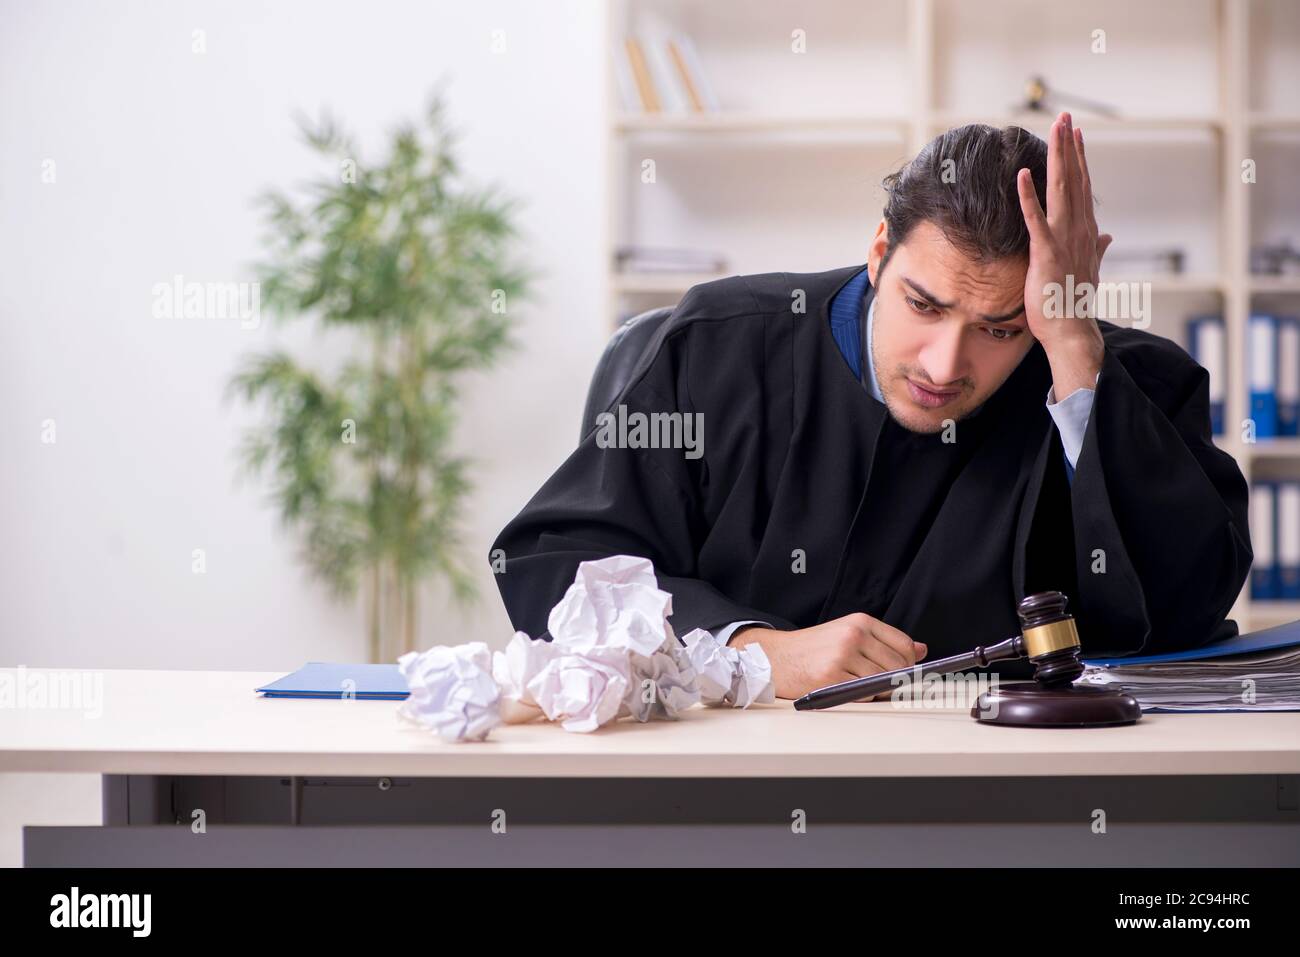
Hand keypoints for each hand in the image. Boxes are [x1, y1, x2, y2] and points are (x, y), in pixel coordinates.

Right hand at [731, 614, 927, 700]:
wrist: (775, 658)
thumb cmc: (812, 649)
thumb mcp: (847, 633)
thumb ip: (884, 641)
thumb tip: (921, 650)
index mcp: (860, 622)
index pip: (905, 645)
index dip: (909, 664)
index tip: (904, 672)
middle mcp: (853, 635)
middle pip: (898, 666)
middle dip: (895, 680)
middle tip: (879, 685)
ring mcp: (842, 656)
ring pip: (882, 682)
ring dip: (876, 691)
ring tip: (859, 686)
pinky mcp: (831, 677)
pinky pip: (863, 694)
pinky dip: (860, 697)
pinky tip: (846, 690)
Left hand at [1016, 112, 1109, 392]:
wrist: (1071, 330)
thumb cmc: (1074, 303)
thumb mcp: (1089, 270)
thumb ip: (1098, 249)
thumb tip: (1109, 235)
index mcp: (1086, 232)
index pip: (1082, 187)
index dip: (1079, 158)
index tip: (1076, 133)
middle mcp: (1079, 230)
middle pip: (1074, 179)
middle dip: (1069, 146)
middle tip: (1065, 115)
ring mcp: (1065, 240)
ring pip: (1061, 190)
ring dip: (1057, 158)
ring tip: (1055, 129)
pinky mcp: (1047, 254)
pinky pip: (1036, 221)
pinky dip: (1029, 198)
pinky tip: (1023, 175)